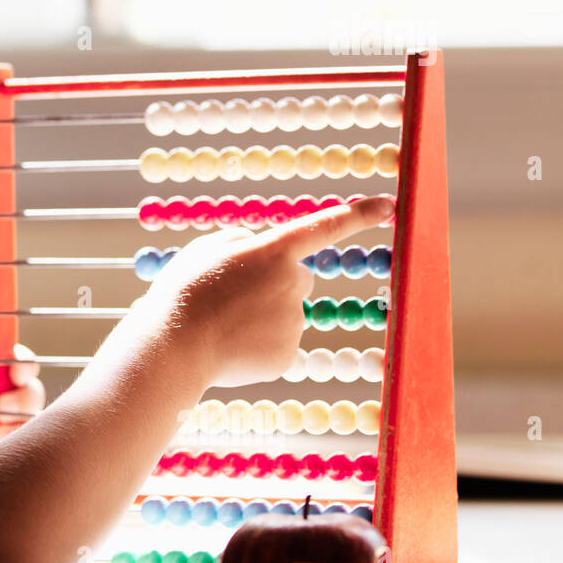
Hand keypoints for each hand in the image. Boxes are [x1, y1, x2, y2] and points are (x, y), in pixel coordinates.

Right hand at [133, 194, 395, 389]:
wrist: (174, 347)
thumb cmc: (184, 293)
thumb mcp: (203, 250)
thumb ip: (237, 242)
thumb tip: (254, 247)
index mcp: (274, 251)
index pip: (324, 226)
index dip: (358, 215)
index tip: (388, 207)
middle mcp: (293, 284)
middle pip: (296, 278)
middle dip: (271, 284)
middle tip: (230, 297)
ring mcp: (293, 322)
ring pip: (284, 314)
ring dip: (260, 317)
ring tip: (221, 325)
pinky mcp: (287, 355)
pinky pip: (276, 344)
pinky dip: (257, 346)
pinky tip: (229, 346)